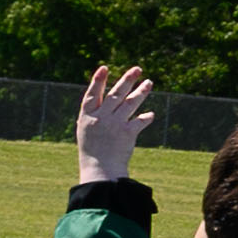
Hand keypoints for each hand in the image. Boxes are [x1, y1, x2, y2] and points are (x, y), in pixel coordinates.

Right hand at [73, 65, 154, 183]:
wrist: (100, 170)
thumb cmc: (92, 150)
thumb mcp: (86, 130)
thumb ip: (94, 114)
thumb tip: (103, 99)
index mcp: (87, 117)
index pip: (92, 94)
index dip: (98, 81)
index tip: (105, 68)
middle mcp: (101, 118)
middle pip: (116, 94)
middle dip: (127, 80)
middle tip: (138, 69)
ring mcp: (114, 124)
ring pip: (130, 103)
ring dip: (141, 92)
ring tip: (149, 82)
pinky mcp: (127, 133)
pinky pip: (140, 121)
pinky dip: (146, 118)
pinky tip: (151, 115)